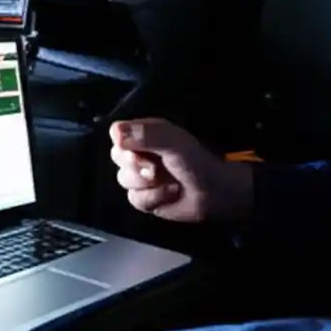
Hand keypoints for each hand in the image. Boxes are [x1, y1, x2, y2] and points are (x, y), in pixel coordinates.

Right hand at [110, 118, 251, 222]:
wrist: (215, 194)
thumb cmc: (196, 162)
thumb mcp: (174, 143)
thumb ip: (147, 135)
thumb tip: (116, 133)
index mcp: (146, 133)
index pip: (117, 133)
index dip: (123, 144)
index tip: (136, 151)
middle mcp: (141, 152)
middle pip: (117, 157)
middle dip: (136, 166)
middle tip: (155, 169)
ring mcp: (141, 176)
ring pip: (124, 179)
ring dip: (149, 184)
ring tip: (171, 182)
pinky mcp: (144, 198)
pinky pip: (134, 198)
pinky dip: (154, 198)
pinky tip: (171, 194)